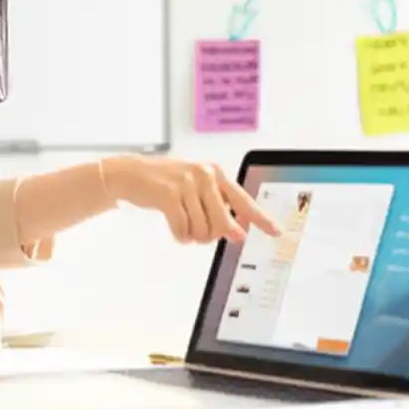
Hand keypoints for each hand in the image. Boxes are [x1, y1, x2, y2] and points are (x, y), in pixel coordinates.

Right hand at [100, 156, 279, 243]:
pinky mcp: (168, 195)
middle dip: (211, 235)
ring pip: (202, 230)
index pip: (244, 201)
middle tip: (200, 232)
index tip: (276, 232)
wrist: (132, 174)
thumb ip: (219, 209)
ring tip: (183, 224)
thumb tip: (238, 233)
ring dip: (192, 236)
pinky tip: (175, 226)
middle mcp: (205, 175)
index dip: (261, 219)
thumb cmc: (167, 184)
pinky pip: (182, 230)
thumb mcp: (196, 189)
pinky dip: (179, 235)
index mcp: (216, 173)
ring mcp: (186, 184)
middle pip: (223, 224)